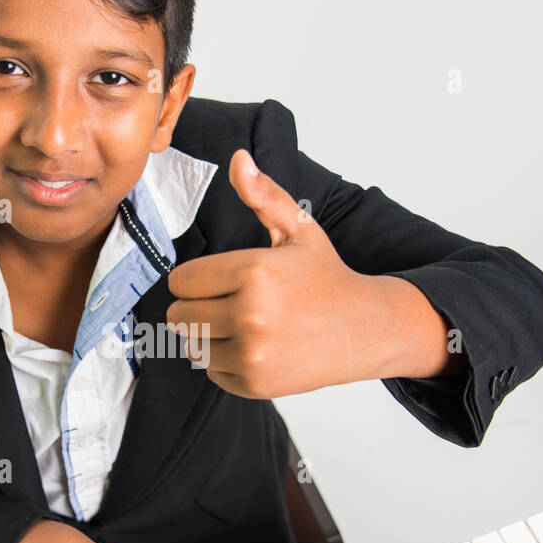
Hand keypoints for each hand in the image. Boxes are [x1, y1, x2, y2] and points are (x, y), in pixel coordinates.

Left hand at [165, 149, 372, 397]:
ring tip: (241, 324)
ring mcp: (253, 354)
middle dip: (195, 307)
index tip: (216, 280)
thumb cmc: (325, 277)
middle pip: (179, 316)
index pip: (181, 281)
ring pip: (192, 345)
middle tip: (226, 303)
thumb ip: (264, 196)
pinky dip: (224, 362)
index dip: (194, 279)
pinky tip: (254, 347)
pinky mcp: (256, 383)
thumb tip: (237, 159)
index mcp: (254, 271)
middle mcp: (251, 314)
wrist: (364, 329)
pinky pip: (211, 372)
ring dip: (208, 336)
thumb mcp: (299, 230)